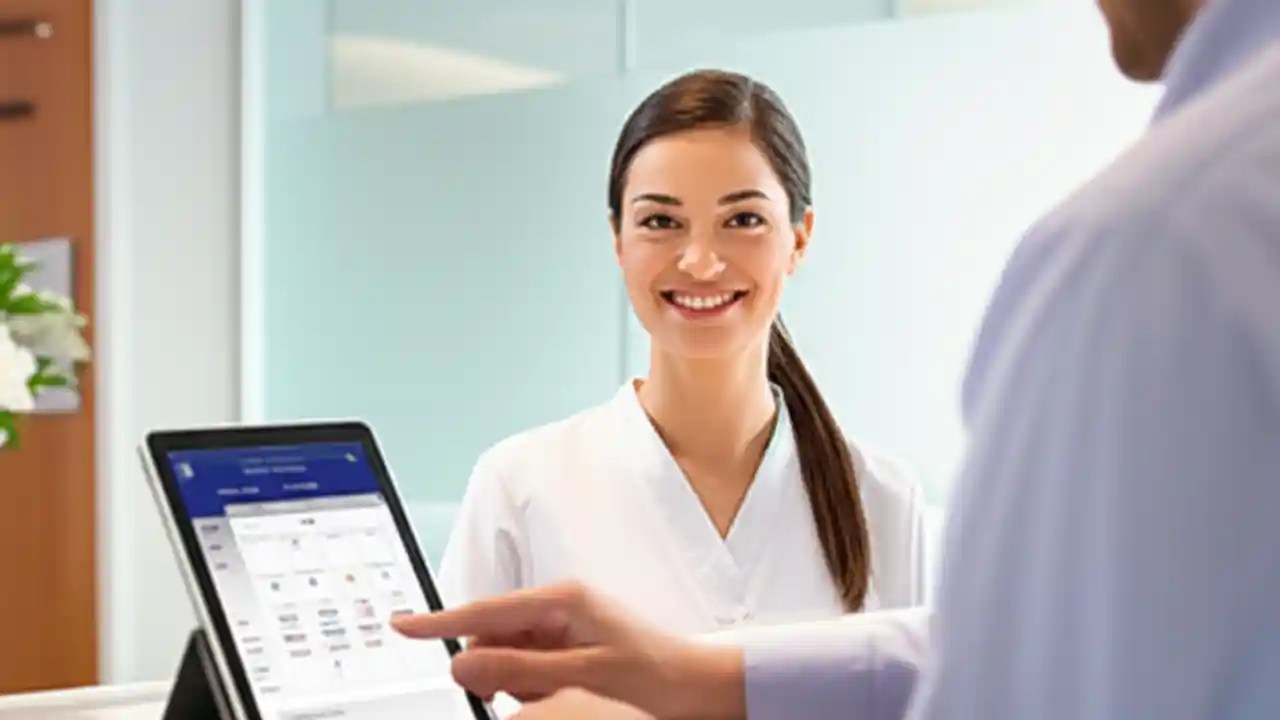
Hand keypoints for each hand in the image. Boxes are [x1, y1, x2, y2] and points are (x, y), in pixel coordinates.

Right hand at [391, 582, 744, 719]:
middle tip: (530, 695)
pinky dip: (535, 689)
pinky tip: (565, 696)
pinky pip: (530, 671)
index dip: (440, 621)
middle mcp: (559, 609)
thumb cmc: (655, 677)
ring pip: (509, 660)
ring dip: (520, 686)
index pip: (486, 610)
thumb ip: (520, 670)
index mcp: (562, 601)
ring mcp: (564, 629)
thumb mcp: (583, 677)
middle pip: (493, 640)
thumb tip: (464, 662)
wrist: (700, 688)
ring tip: (564, 696)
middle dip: (498, 672)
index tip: (400, 625)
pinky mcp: (569, 650)